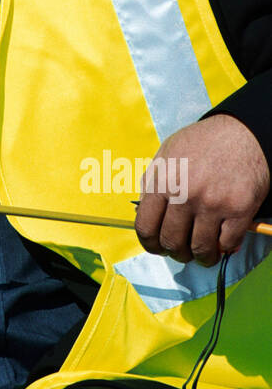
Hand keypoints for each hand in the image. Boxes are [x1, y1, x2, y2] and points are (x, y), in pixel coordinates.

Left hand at [134, 115, 269, 265]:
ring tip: (204, 252)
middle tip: (183, 250)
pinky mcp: (239, 210)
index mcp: (162, 181)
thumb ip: (153, 183)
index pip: (145, 227)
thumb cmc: (202, 143)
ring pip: (200, 249)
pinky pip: (227, 244)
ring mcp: (212, 203)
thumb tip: (144, 213)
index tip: (157, 247)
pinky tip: (222, 239)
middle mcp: (185, 194)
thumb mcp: (167, 154)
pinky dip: (225, 247)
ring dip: (202, 256)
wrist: (243, 132)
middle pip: (172, 242)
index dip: (150, 244)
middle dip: (176, 252)